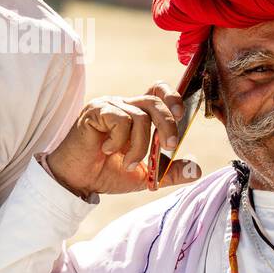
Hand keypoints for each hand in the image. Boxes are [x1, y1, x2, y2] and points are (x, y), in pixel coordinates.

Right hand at [44, 81, 200, 196]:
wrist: (77, 182)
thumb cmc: (106, 173)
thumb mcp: (145, 175)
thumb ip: (169, 171)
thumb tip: (196, 170)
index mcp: (136, 114)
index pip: (158, 90)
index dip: (172, 97)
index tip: (181, 114)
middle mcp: (123, 105)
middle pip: (155, 101)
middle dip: (168, 125)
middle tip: (169, 147)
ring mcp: (108, 106)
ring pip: (139, 115)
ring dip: (140, 145)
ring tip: (128, 163)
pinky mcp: (94, 112)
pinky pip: (120, 119)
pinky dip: (120, 141)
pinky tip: (108, 151)